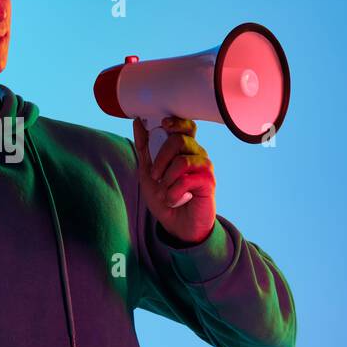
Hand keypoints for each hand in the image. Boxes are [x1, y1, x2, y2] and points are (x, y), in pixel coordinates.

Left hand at [133, 116, 216, 245]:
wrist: (177, 225)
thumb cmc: (165, 197)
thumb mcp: (148, 172)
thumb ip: (144, 148)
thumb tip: (138, 122)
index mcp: (184, 149)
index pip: (186, 126)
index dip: (175, 122)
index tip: (162, 124)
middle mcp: (197, 154)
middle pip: (179, 140)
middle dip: (160, 158)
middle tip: (155, 175)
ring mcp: (204, 167)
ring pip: (181, 161)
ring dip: (166, 179)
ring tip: (163, 192)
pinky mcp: (208, 182)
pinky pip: (186, 180)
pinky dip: (173, 192)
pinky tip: (173, 200)